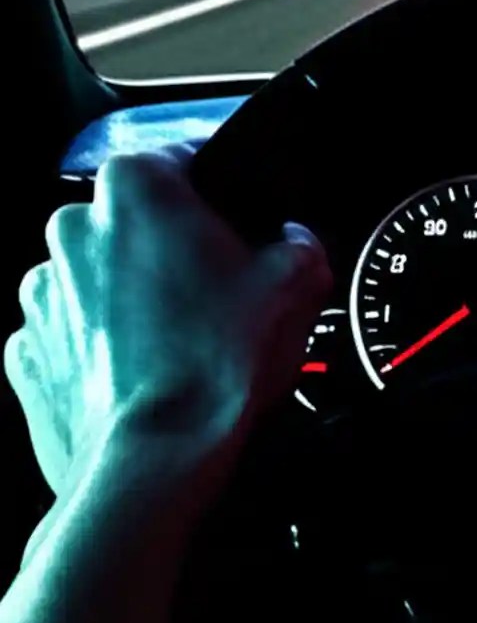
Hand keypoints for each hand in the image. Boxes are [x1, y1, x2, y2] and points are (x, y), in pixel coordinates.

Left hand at [4, 143, 331, 498]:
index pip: (187, 161)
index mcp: (138, 188)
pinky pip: (76, 336)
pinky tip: (151, 377)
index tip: (244, 233)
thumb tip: (298, 244)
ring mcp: (41, 292)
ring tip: (187, 347)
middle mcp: (74, 228)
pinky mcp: (27, 350)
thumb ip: (303, 247)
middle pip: (141, 224)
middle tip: (224, 299)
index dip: (225, 199)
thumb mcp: (296, 288)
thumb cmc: (217, 367)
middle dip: (178, 255)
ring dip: (139, 303)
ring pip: (103, 281)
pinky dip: (108, 351)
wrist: (156, 461)